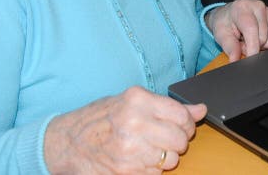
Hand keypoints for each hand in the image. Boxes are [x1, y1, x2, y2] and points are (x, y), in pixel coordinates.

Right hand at [44, 86, 205, 173]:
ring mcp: (129, 148)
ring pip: (172, 159)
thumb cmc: (100, 118)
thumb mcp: (132, 102)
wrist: (67, 141)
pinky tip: (140, 159)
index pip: (182, 115)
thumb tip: (200, 109)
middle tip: (166, 139)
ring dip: (166, 157)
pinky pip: (157, 173)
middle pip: (180, 138)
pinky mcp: (126, 170)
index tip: (182, 125)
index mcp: (137, 100)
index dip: (187, 123)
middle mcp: (134, 122)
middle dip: (178, 141)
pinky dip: (153, 169)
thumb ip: (169, 106)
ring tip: (150, 149)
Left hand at [206, 0, 267, 61]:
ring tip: (248, 39)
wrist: (230, 15)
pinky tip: (256, 37)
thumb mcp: (221, 35)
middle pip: (262, 38)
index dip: (252, 47)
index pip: (251, 29)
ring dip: (259, 46)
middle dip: (252, 47)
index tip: (250, 59)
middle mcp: (258, 6)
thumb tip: (235, 60)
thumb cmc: (225, 23)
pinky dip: (265, 43)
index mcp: (242, 7)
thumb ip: (230, 47)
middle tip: (241, 42)